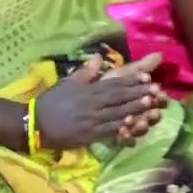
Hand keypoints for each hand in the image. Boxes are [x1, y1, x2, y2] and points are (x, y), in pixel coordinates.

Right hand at [34, 54, 163, 149]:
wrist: (36, 123)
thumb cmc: (51, 102)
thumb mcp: (65, 83)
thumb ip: (84, 72)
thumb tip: (97, 57)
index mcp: (86, 91)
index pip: (113, 84)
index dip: (131, 81)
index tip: (146, 78)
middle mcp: (91, 104)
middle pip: (118, 98)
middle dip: (138, 94)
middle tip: (156, 91)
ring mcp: (92, 120)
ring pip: (118, 114)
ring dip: (135, 109)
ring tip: (151, 105)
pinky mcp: (90, 135)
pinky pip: (110, 130)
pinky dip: (123, 127)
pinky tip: (136, 125)